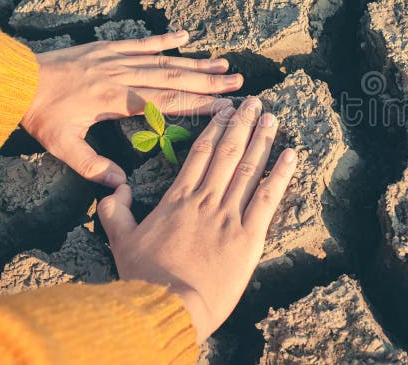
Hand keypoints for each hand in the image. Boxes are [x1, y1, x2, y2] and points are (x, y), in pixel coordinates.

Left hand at [21, 31, 242, 186]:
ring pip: (164, 59)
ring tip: (224, 63)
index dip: (198, 105)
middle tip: (238, 82)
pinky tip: (186, 35)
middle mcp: (123, 75)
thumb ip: (93, 165)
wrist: (16, 79)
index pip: (166, 103)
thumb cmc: (41, 114)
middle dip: (209, 81)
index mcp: (117, 100)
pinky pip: (142, 42)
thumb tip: (121, 185)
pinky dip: (165, 38)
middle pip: (174, 78)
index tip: (224, 107)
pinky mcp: (109, 47)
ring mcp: (117, 58)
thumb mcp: (63, 146)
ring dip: (196, 61)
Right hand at [98, 98, 297, 341]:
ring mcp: (230, 216)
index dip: (215, 128)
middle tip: (254, 102)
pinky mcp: (250, 236)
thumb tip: (116, 187)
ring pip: (249, 168)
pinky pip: (269, 198)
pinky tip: (291, 154)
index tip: (225, 110)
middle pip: (228, 152)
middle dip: (242, 124)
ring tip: (271, 117)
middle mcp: (206, 200)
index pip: (200, 153)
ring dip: (262, 140)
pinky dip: (281, 174)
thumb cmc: (145, 277)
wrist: (170, 306)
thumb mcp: (121, 241)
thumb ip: (116, 211)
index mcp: (178, 198)